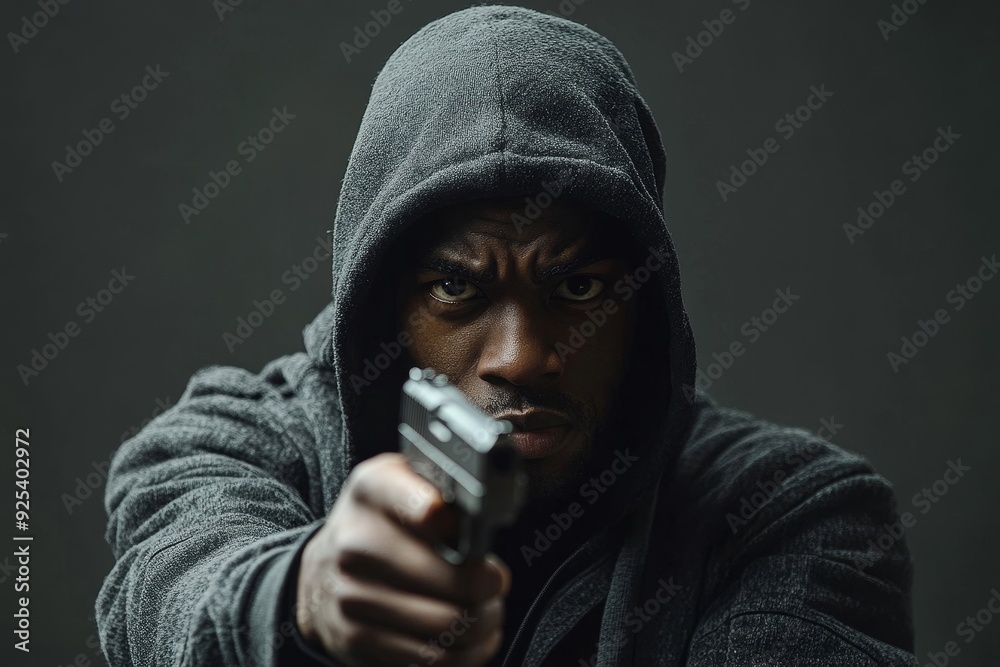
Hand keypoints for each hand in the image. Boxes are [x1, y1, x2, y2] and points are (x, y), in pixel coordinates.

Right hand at [296, 452, 510, 665]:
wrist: (321, 573)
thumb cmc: (379, 524)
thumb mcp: (401, 482)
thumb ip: (440, 484)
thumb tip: (482, 516)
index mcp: (372, 490)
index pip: (425, 507)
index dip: (461, 528)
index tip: (477, 543)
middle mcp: (356, 542)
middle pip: (456, 578)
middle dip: (490, 585)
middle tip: (494, 581)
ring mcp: (353, 594)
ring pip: (451, 623)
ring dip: (484, 621)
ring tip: (486, 608)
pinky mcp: (358, 639)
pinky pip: (435, 658)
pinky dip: (467, 653)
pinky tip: (471, 637)